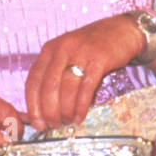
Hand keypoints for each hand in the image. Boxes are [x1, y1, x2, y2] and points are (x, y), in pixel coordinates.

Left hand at [24, 15, 145, 129]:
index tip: (37, 122)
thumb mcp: (68, 54)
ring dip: (65, 111)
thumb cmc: (93, 47)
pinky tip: (80, 116)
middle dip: (49, 112)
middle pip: (48, 87)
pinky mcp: (99, 59)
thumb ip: (55, 74)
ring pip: (66, 89)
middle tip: (53, 125)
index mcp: (50, 49)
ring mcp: (81, 52)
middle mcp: (62, 49)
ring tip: (68, 122)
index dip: (33, 105)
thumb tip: (43, 108)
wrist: (123, 30)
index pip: (33, 80)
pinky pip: (86, 88)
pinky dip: (81, 106)